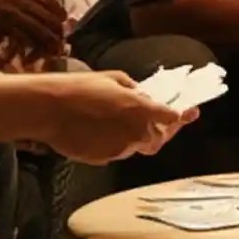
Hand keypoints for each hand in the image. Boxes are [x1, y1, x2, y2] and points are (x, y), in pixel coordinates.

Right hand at [0, 0, 65, 62]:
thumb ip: (23, 4)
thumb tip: (43, 20)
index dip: (60, 14)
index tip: (63, 26)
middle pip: (49, 16)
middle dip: (57, 32)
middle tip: (59, 46)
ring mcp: (11, 9)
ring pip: (39, 28)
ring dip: (46, 43)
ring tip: (50, 54)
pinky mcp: (2, 23)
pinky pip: (23, 38)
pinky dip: (29, 49)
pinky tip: (30, 57)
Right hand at [43, 71, 199, 163]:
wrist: (49, 109)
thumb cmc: (79, 89)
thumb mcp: (112, 79)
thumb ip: (134, 90)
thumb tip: (143, 97)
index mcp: (140, 109)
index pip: (171, 118)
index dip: (182, 116)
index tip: (190, 113)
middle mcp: (135, 133)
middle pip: (159, 139)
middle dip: (160, 131)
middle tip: (156, 121)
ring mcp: (119, 149)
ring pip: (136, 147)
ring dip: (135, 136)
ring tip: (116, 120)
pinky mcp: (104, 159)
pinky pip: (117, 152)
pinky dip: (116, 142)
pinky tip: (100, 129)